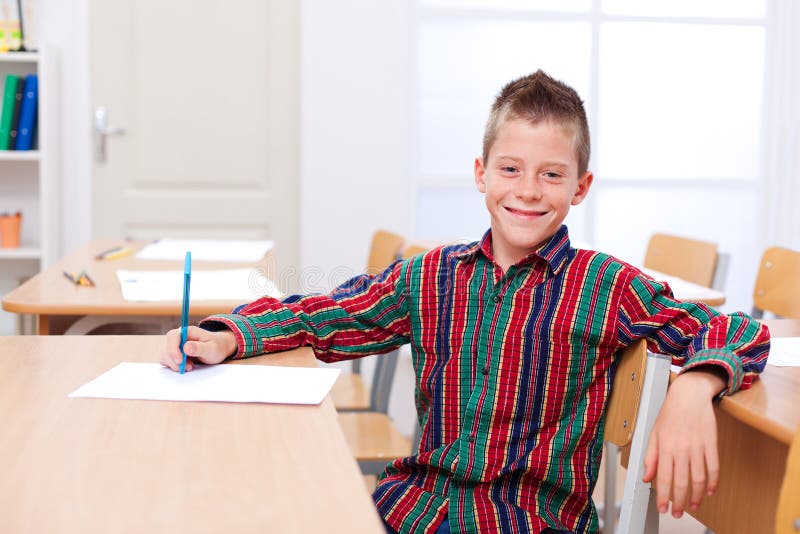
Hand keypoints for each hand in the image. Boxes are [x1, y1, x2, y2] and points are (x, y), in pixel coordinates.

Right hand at [160, 325, 236, 371]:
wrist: (218, 349)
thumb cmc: (216, 347)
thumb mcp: (212, 349)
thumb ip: (199, 348)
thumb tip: (186, 347)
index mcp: (188, 331)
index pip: (173, 336)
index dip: (173, 348)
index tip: (180, 361)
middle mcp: (179, 337)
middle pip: (167, 347)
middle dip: (175, 360)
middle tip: (189, 367)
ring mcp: (176, 345)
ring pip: (165, 355)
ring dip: (175, 364)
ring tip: (190, 367)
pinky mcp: (175, 354)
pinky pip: (167, 360)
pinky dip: (174, 366)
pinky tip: (185, 366)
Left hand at [642, 368, 725, 517]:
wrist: (689, 395)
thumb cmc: (670, 413)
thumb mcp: (654, 433)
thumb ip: (650, 457)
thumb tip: (646, 477)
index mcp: (665, 447)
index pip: (663, 478)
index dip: (663, 497)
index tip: (663, 508)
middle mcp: (681, 449)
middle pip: (681, 482)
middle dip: (679, 502)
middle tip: (678, 513)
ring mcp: (698, 447)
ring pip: (699, 479)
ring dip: (697, 496)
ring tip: (693, 506)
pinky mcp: (712, 444)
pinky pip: (714, 467)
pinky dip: (713, 482)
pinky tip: (709, 491)